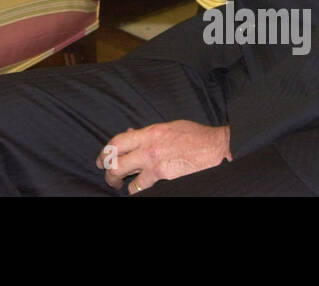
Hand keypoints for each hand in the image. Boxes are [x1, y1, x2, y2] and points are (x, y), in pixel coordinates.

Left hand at [97, 120, 231, 194]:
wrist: (217, 148)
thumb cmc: (195, 136)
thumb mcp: (168, 127)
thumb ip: (147, 133)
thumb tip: (131, 134)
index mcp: (149, 133)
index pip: (117, 142)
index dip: (105, 152)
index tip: (101, 160)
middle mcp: (149, 149)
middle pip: (116, 164)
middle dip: (109, 174)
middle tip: (110, 178)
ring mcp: (156, 166)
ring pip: (129, 182)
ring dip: (126, 187)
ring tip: (127, 187)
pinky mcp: (166, 179)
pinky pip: (145, 189)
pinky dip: (142, 191)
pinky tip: (144, 191)